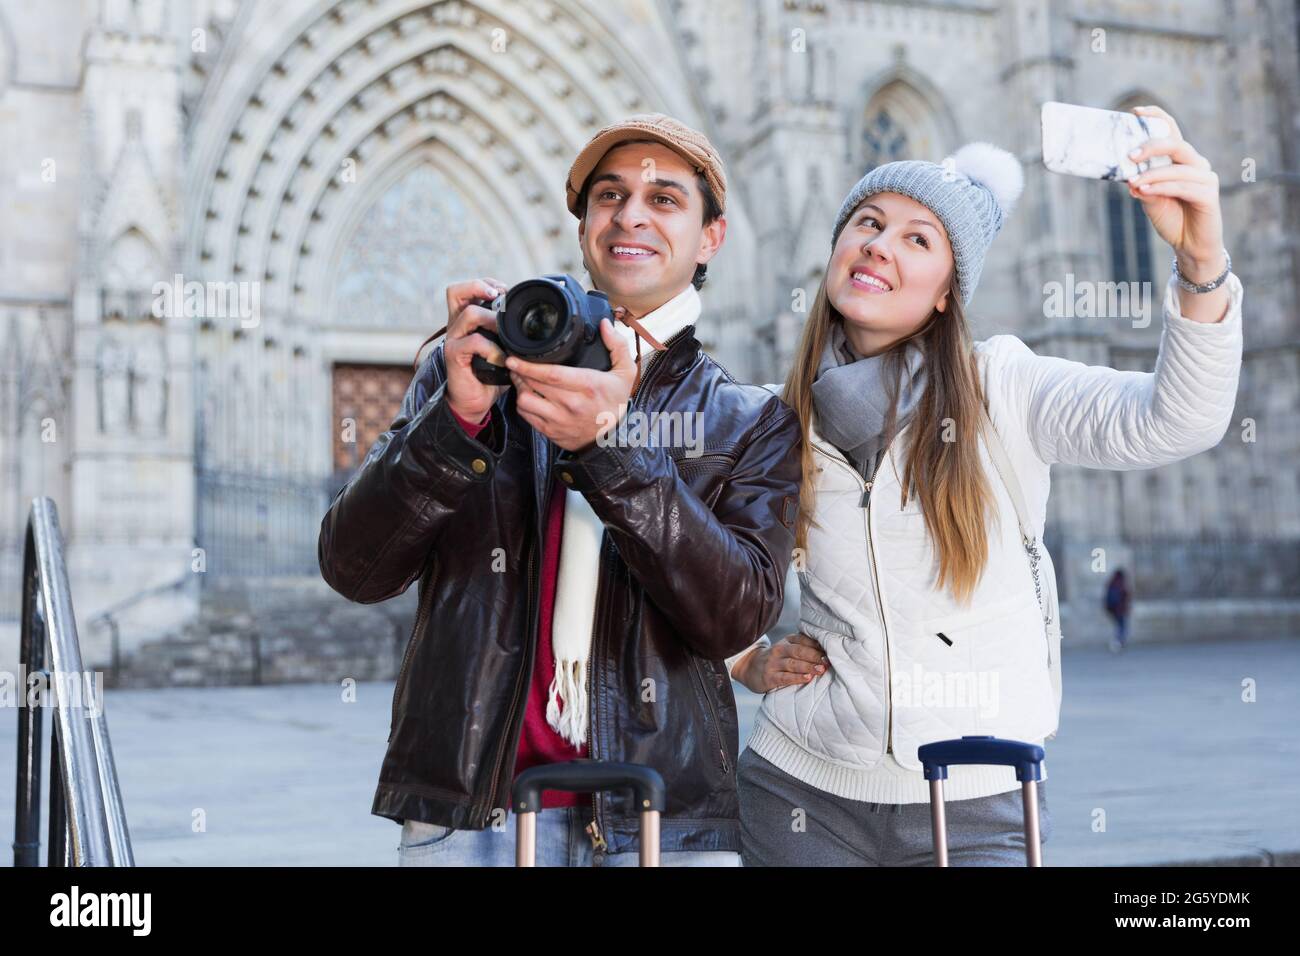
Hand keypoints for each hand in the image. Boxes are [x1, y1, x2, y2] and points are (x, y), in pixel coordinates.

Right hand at [443, 277, 508, 421]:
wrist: (475, 400)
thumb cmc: (490, 374)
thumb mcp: (503, 348)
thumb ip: (510, 333)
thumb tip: (536, 324)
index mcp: (465, 320)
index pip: (465, 290)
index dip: (483, 283)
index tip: (504, 291)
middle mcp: (456, 326)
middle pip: (456, 291)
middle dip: (482, 289)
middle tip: (500, 299)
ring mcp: (454, 339)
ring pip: (469, 313)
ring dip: (492, 319)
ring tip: (504, 332)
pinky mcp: (454, 355)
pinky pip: (474, 341)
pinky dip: (491, 348)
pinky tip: (501, 358)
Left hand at [505, 318, 636, 452]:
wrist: (612, 439)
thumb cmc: (615, 403)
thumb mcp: (626, 373)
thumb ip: (617, 346)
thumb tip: (605, 324)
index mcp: (588, 386)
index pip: (551, 374)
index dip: (529, 365)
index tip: (515, 357)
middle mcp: (572, 404)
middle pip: (534, 385)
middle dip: (519, 372)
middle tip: (515, 362)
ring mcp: (559, 420)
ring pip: (526, 401)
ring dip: (519, 387)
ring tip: (520, 377)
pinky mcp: (551, 431)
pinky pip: (526, 416)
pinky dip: (522, 403)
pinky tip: (526, 394)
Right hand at [735, 634, 828, 694]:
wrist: (749, 667)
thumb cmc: (775, 659)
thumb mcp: (786, 648)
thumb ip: (803, 647)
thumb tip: (828, 650)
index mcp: (786, 641)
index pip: (803, 640)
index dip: (817, 645)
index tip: (831, 651)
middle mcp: (779, 650)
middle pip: (799, 651)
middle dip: (814, 656)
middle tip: (828, 662)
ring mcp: (773, 664)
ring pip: (793, 664)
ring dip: (808, 667)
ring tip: (821, 670)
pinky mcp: (769, 677)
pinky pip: (784, 677)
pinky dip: (797, 678)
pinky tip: (807, 678)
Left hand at [1125, 105, 1225, 279]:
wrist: (1189, 246)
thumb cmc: (1171, 219)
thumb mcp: (1149, 199)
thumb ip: (1140, 184)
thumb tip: (1126, 175)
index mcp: (1181, 161)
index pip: (1171, 131)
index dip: (1157, 118)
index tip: (1136, 112)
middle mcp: (1196, 165)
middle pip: (1176, 144)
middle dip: (1151, 146)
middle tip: (1129, 155)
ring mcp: (1205, 178)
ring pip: (1177, 168)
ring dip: (1152, 174)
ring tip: (1132, 182)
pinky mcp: (1209, 195)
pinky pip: (1182, 186)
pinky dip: (1161, 187)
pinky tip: (1143, 190)